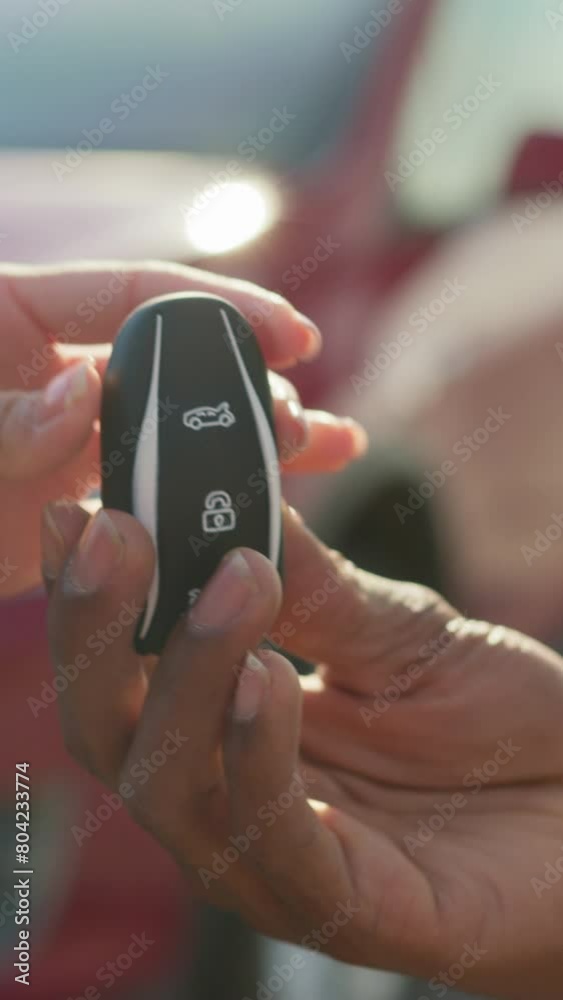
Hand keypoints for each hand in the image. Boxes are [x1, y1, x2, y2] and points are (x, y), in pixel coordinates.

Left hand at [0, 262, 365, 597]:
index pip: (142, 293)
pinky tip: (280, 502)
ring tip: (330, 448)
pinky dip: (212, 500)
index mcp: (17, 319)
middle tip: (298, 425)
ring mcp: (71, 444)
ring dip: (255, 439)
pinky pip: (157, 496)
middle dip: (250, 388)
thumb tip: (80, 393)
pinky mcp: (78, 507)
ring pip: (182, 434)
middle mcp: (57, 375)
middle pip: (178, 368)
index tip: (295, 336)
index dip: (227, 308)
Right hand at [43, 503, 562, 999]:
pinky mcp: (337, 907)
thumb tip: (233, 500)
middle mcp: (224, 796)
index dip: (90, 594)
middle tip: (114, 532)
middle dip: (98, 629)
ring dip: (188, 674)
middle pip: (109, 730)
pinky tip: (270, 679)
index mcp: (224, 728)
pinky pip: (270, 837)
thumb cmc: (491, 719)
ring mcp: (271, 860)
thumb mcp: (399, 632)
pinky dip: (254, 754)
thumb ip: (315, 583)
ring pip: (171, 783)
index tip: (81, 509)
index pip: (123, 666)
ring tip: (235, 582)